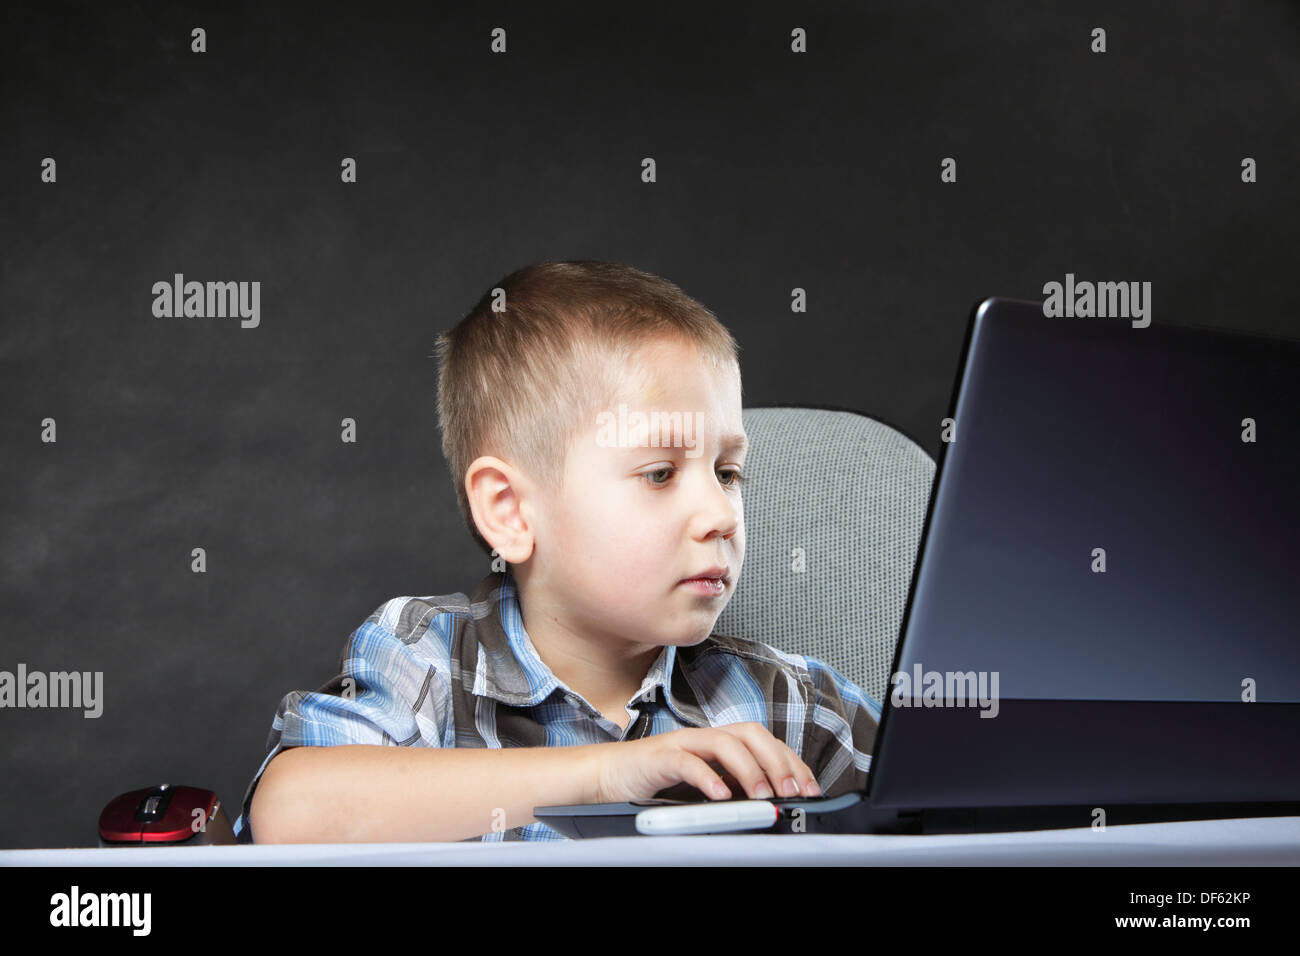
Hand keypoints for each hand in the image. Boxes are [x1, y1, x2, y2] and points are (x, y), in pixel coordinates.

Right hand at [586, 722, 822, 804]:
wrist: (610, 775)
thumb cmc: (658, 781)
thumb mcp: (705, 784)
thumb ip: (734, 787)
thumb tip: (771, 804)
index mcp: (720, 742)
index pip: (765, 741)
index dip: (791, 762)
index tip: (809, 789)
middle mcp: (705, 737)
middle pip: (750, 733)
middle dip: (777, 761)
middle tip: (791, 792)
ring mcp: (682, 744)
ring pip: (724, 742)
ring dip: (749, 769)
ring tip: (762, 796)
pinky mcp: (659, 757)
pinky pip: (687, 761)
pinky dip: (707, 777)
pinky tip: (720, 796)